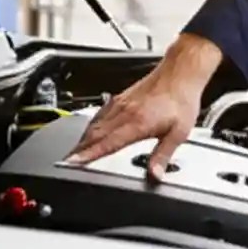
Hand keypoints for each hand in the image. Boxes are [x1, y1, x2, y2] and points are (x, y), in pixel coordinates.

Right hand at [65, 33, 222, 180]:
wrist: (182, 72)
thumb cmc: (182, 100)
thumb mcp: (179, 133)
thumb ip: (163, 155)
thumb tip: (155, 175)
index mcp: (137, 123)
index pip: (106, 143)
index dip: (88, 155)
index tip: (71, 163)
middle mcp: (125, 112)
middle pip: (94, 135)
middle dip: (78, 150)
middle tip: (65, 163)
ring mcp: (121, 104)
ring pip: (95, 124)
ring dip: (83, 139)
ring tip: (73, 153)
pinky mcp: (122, 98)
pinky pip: (100, 114)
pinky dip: (91, 126)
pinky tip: (90, 131)